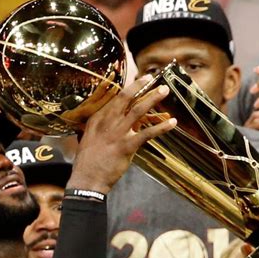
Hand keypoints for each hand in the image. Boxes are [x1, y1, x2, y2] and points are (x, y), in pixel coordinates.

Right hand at [69, 76, 176, 194]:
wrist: (86, 180)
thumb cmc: (87, 163)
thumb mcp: (88, 140)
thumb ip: (99, 129)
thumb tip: (109, 124)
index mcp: (97, 119)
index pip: (114, 98)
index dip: (128, 88)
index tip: (138, 81)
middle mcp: (107, 122)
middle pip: (126, 98)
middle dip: (141, 85)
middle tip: (152, 77)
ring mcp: (117, 133)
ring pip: (138, 110)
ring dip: (153, 98)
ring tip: (165, 90)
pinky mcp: (127, 146)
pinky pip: (147, 133)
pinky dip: (161, 127)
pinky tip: (172, 123)